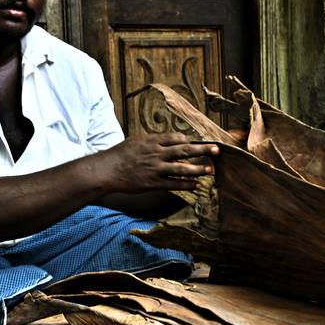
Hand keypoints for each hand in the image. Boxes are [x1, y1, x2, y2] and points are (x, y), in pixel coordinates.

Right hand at [101, 133, 219, 192]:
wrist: (107, 169)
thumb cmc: (121, 154)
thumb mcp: (137, 141)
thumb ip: (154, 140)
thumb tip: (168, 139)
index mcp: (152, 141)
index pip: (176, 138)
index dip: (189, 140)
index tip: (200, 142)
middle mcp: (156, 153)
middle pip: (184, 150)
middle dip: (202, 149)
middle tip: (217, 150)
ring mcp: (155, 169)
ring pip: (181, 168)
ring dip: (198, 169)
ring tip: (211, 170)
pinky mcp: (152, 182)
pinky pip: (173, 184)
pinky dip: (186, 185)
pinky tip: (197, 186)